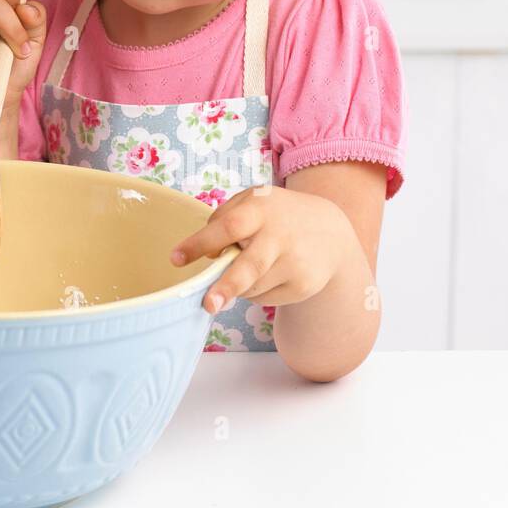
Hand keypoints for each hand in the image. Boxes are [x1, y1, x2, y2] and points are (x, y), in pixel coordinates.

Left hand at [169, 185, 353, 315]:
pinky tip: (269, 273)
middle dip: (227, 287)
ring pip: (252, 287)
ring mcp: (295, 263)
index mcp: (260, 209)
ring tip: (248, 264)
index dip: (200, 243)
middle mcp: (279, 236)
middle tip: (208, 305)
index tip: (175, 259)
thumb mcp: (252, 202)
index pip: (227, 226)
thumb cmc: (277, 215)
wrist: (331, 232)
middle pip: (250, 266)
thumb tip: (209, 255)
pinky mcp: (303, 286)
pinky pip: (266, 298)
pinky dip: (256, 291)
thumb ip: (225, 219)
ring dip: (237, 285)